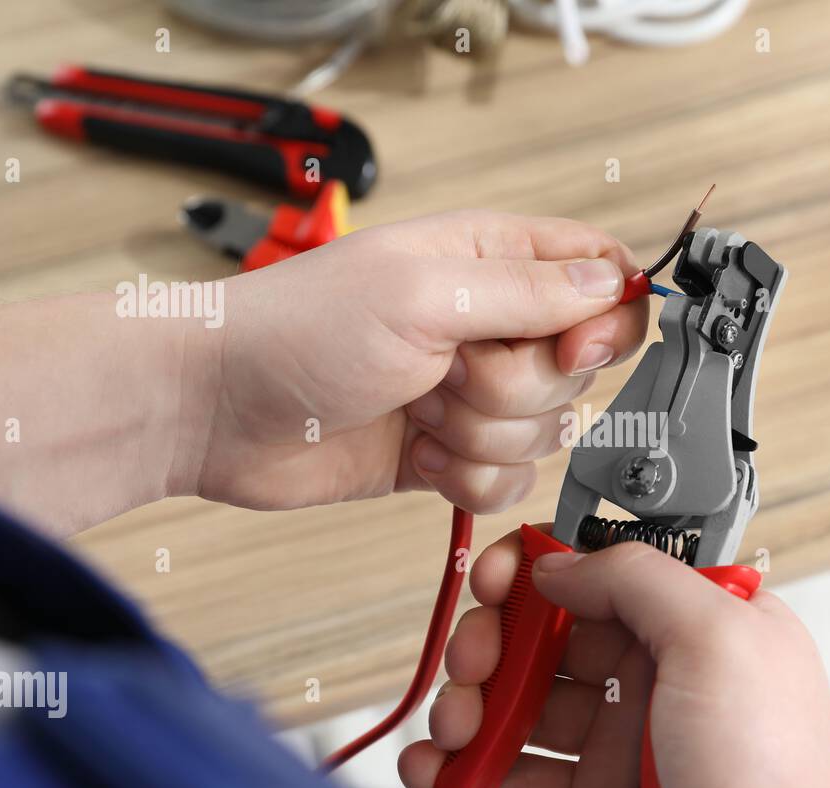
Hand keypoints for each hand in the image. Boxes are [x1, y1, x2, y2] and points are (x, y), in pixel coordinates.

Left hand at [171, 211, 647, 513]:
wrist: (219, 410)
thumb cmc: (297, 330)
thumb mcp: (422, 294)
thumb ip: (528, 291)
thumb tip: (610, 283)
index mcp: (494, 262)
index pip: (603, 278)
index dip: (606, 321)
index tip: (567, 349)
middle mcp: (491, 326)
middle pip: (577, 372)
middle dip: (513, 390)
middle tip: (445, 372)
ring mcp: (471, 394)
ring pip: (544, 435)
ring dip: (478, 436)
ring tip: (416, 409)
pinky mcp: (451, 453)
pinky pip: (507, 483)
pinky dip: (466, 480)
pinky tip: (416, 454)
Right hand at [398, 530, 829, 787]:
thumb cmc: (773, 775)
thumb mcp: (718, 642)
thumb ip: (638, 580)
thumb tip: (562, 562)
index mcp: (693, 622)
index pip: (601, 570)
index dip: (540, 566)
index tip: (499, 580)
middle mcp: (653, 674)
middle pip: (546, 634)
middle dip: (493, 639)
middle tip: (473, 661)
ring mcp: (619, 739)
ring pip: (520, 703)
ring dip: (471, 705)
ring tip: (455, 726)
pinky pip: (513, 775)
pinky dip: (465, 771)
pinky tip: (436, 769)